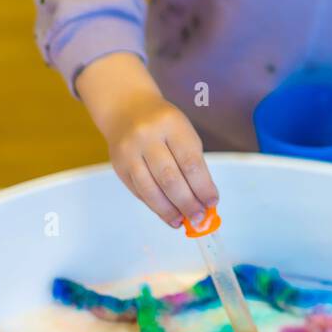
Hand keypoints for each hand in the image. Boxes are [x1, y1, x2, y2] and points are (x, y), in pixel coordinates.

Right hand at [76, 54, 217, 227]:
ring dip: (169, 211)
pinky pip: (139, 192)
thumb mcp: (183, 132)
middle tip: (199, 218)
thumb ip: (193, 164)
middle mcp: (147, 137)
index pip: (190, 162)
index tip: (213, 203)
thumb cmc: (164, 124)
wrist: (127, 108)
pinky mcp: (118, 166)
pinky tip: (168, 215)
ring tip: (182, 222)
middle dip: (187, 203)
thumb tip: (204, 200)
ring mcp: (129, 152)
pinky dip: (155, 206)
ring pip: (150, 189)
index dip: (203, 186)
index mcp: (171, 125)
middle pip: (170, 178)